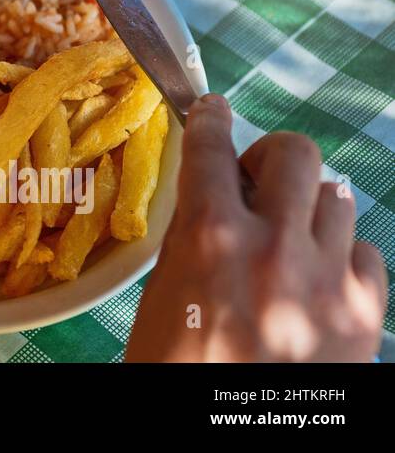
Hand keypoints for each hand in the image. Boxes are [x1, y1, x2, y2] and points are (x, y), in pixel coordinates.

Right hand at [127, 93, 386, 361]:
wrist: (231, 438)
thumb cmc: (177, 370)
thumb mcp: (164, 297)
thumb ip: (194, 240)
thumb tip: (216, 200)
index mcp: (210, 237)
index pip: (213, 147)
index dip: (212, 119)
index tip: (214, 111)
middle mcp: (276, 246)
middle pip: (294, 154)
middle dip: (271, 159)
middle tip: (255, 183)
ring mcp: (329, 280)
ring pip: (336, 198)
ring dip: (308, 209)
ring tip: (290, 237)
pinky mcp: (367, 316)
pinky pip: (365, 253)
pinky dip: (341, 257)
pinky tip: (318, 280)